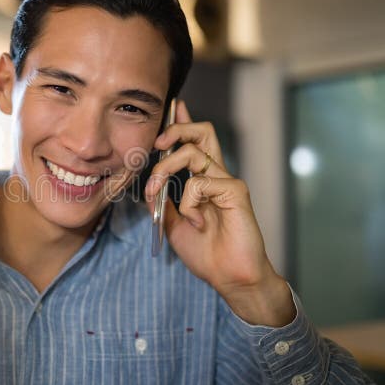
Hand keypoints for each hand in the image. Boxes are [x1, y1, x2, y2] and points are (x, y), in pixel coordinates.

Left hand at [145, 101, 293, 326]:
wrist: (230, 278)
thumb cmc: (207, 254)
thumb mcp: (173, 225)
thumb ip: (163, 202)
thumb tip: (148, 187)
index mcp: (204, 180)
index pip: (196, 142)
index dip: (184, 121)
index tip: (174, 105)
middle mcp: (217, 175)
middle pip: (202, 131)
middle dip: (175, 130)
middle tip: (155, 145)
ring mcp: (227, 182)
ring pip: (193, 152)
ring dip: (165, 169)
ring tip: (157, 192)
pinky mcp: (236, 192)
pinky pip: (200, 183)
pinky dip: (188, 203)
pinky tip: (196, 223)